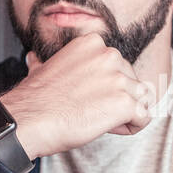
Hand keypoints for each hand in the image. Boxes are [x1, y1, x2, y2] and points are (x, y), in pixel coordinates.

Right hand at [0, 33, 156, 159]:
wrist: (28, 120)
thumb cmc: (34, 101)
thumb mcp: (42, 69)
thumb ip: (50, 63)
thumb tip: (34, 60)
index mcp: (92, 43)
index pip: (117, 65)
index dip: (105, 86)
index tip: (86, 97)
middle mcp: (109, 55)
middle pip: (132, 81)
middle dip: (118, 99)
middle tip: (92, 112)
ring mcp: (119, 79)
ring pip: (141, 98)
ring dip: (126, 113)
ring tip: (100, 121)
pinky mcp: (125, 103)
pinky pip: (144, 118)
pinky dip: (132, 127)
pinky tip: (109, 129)